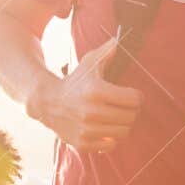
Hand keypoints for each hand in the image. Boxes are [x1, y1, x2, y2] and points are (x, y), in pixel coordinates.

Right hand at [28, 34, 143, 151]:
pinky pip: (111, 145)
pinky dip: (110, 139)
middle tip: (123, 107)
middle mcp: (92, 111)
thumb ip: (106, 52)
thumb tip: (118, 39)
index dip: (136, 97)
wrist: (47, 102)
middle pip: (131, 117)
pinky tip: (103, 129)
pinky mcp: (83, 143)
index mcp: (96, 90)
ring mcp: (87, 129)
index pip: (135, 99)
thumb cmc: (74, 82)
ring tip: (113, 118)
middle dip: (130, 111)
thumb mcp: (88, 64)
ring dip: (122, 125)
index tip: (130, 96)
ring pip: (124, 132)